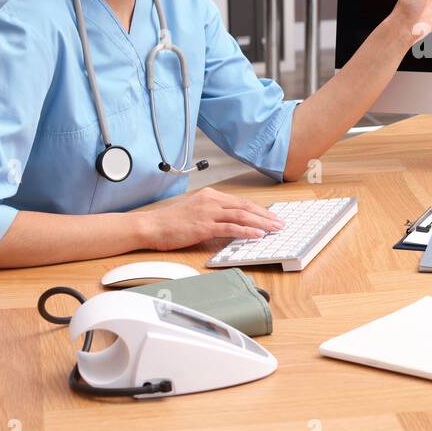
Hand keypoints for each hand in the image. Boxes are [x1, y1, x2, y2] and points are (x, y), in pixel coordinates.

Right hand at [137, 187, 285, 250]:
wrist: (151, 226)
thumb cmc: (171, 222)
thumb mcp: (195, 211)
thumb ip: (214, 214)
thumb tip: (232, 222)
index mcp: (211, 196)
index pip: (241, 202)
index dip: (259, 209)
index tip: (272, 216)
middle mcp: (211, 201)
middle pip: (245, 207)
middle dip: (266, 215)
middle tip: (280, 223)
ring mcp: (208, 212)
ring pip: (241, 215)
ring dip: (261, 223)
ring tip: (275, 229)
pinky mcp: (203, 226)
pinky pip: (230, 228)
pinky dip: (246, 231)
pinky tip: (257, 235)